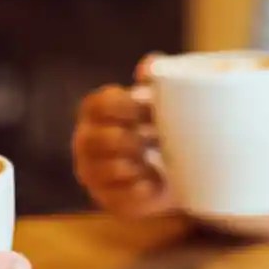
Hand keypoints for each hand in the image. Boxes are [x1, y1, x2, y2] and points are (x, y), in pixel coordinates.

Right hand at [72, 54, 176, 217]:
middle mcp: (87, 142)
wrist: (180, 172)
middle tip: (152, 139)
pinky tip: (155, 182)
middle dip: (129, 139)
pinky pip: (121, 197)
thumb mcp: (162, 98)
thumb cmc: (163, 126)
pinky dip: (142, 188)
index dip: (122, 106)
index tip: (145, 110)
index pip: (97, 105)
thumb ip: (157, 77)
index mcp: (96, 112)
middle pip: (97, 140)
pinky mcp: (110, 201)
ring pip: (107, 170)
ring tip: (153, 160)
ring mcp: (94, 174)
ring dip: (135, 165)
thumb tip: (147, 68)